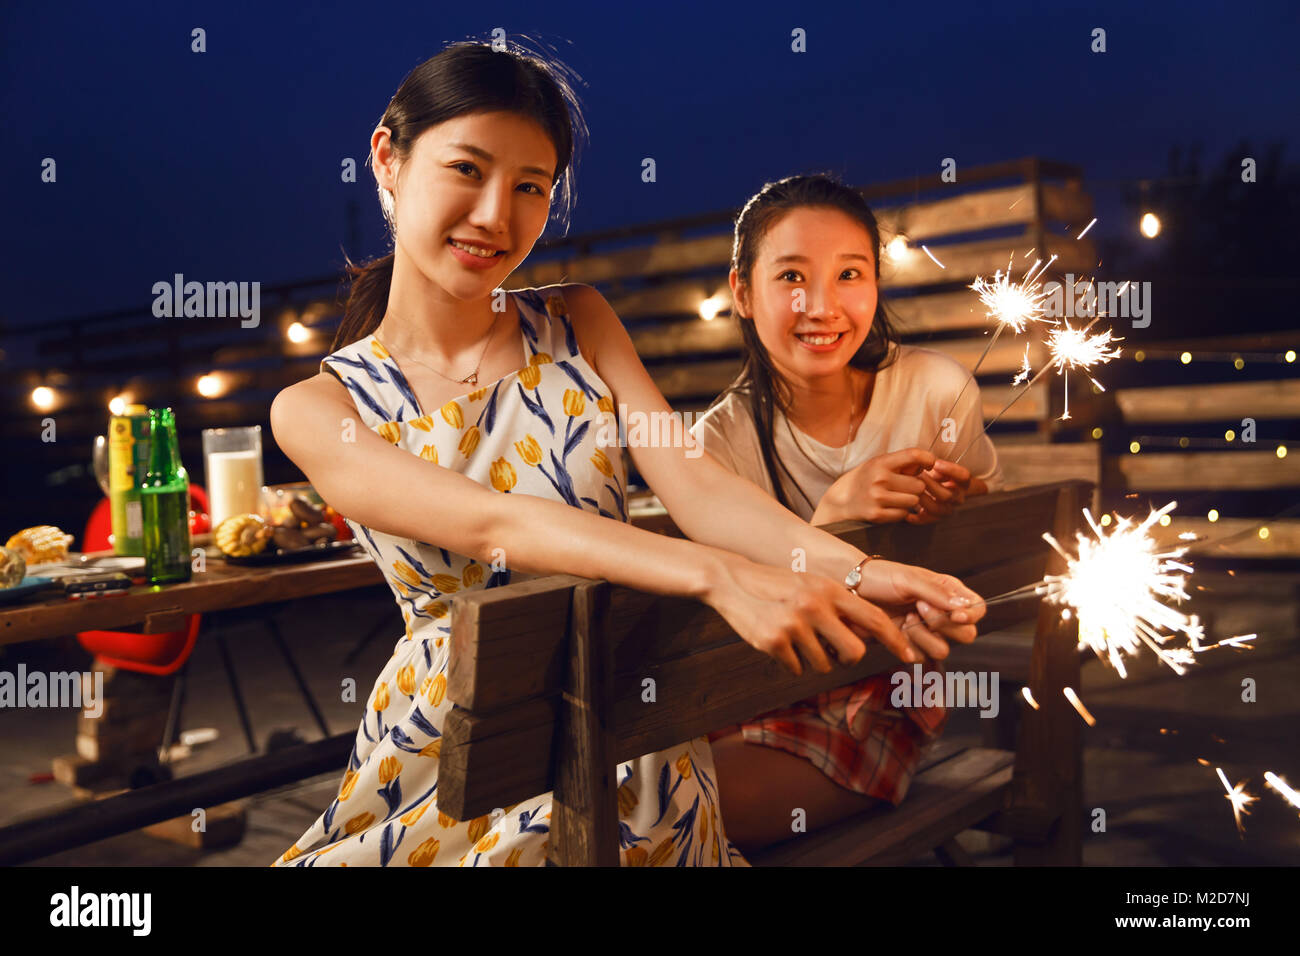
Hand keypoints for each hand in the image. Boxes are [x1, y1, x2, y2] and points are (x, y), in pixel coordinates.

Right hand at [704, 556, 926, 675]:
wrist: (732, 581)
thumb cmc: (777, 586)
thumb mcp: (812, 586)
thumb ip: (837, 606)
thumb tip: (867, 637)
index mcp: (830, 590)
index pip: (874, 618)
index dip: (895, 639)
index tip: (910, 655)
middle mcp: (816, 605)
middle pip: (854, 652)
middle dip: (847, 659)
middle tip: (834, 654)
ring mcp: (795, 624)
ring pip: (823, 664)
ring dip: (813, 659)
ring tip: (795, 639)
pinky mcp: (775, 641)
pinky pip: (797, 668)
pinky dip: (791, 662)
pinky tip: (778, 642)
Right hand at [825, 448, 937, 523]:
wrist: (842, 499)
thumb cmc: (867, 478)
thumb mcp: (881, 463)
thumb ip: (904, 462)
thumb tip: (929, 463)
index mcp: (881, 462)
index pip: (913, 455)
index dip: (928, 459)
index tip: (929, 464)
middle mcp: (879, 479)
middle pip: (919, 484)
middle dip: (916, 486)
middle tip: (906, 486)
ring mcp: (877, 498)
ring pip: (914, 500)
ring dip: (910, 500)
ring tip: (898, 496)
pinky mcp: (877, 515)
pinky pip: (904, 514)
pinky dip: (901, 511)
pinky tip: (891, 506)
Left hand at [851, 558, 984, 658]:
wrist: (853, 590)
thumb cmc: (881, 577)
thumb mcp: (909, 579)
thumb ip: (938, 594)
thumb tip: (964, 605)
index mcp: (949, 592)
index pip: (977, 609)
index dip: (970, 615)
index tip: (954, 613)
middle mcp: (943, 613)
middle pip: (966, 634)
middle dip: (943, 625)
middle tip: (919, 608)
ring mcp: (927, 631)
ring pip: (944, 650)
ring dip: (924, 636)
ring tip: (906, 618)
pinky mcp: (911, 645)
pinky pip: (921, 657)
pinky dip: (910, 645)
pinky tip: (898, 628)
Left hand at [905, 458, 971, 524]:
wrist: (930, 485)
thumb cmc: (933, 472)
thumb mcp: (935, 464)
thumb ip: (931, 462)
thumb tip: (922, 460)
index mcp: (962, 482)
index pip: (964, 476)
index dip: (951, 470)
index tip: (936, 463)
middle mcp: (958, 497)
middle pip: (948, 495)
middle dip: (930, 485)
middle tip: (916, 477)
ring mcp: (948, 508)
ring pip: (938, 509)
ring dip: (923, 500)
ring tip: (909, 492)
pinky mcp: (937, 517)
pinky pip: (929, 520)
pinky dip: (917, 519)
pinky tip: (908, 514)